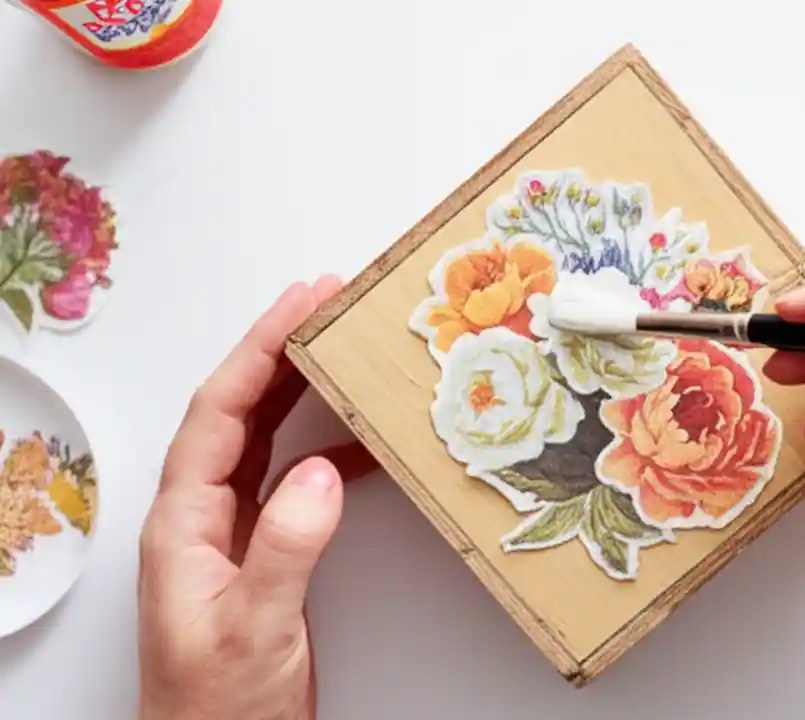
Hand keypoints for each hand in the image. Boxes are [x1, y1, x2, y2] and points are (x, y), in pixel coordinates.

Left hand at [137, 278, 378, 719]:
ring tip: (340, 348)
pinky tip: (360, 446)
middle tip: (325, 301)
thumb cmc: (218, 706)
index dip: (260, 350)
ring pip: (263, 437)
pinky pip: (291, 479)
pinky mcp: (261, 551)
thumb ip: (286, 547)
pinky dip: (328, 451)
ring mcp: (229, 531)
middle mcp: (201, 516)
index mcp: (184, 523)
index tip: (302, 304)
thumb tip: (321, 474)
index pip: (220, 413)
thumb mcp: (254, 627)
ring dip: (300, 389)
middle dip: (280, 349)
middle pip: (237, 408)